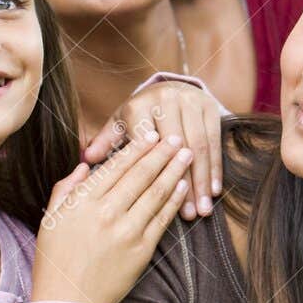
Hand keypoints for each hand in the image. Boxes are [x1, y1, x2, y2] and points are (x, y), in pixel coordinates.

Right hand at [31, 130, 192, 302]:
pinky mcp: (142, 250)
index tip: (150, 134)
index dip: (136, 148)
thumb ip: (66, 189)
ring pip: (155, 193)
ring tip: (186, 154)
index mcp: (82, 202)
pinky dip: (174, 200)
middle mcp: (106, 213)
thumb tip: (85, 166)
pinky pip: (162, 219)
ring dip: (174, 170)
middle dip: (161, 152)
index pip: (115, 167)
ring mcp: (126, 231)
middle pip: (140, 175)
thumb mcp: (50, 220)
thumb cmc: (56, 261)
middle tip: (176, 137)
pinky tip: (183, 186)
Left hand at [81, 81, 222, 223]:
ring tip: (203, 209)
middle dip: (184, 184)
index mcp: (138, 106)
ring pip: (198, 146)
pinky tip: (215, 192)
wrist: (167, 87)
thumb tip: (86, 159)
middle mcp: (165, 100)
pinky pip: (214, 141)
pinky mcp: (209, 106)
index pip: (145, 145)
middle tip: (188, 215)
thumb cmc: (140, 116)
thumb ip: (105, 142)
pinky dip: (215, 169)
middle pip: (176, 147)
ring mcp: (189, 101)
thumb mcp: (120, 125)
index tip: (155, 203)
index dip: (152, 174)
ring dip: (202, 181)